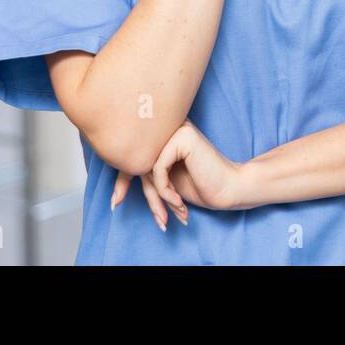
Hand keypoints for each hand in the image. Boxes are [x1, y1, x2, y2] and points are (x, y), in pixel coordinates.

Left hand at [111, 120, 254, 229]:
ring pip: (146, 166)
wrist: (229, 188)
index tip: (115, 203)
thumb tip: (114, 187)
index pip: (133, 154)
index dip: (122, 181)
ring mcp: (176, 128)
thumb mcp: (166, 180)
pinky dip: (164, 189)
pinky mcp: (183, 136)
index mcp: (164, 133)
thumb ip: (146, 172)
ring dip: (158, 195)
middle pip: (139, 161)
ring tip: (174, 209)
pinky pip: (157, 168)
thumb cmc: (201, 184)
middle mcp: (168, 126)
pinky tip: (177, 201)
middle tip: (159, 218)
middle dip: (147, 194)